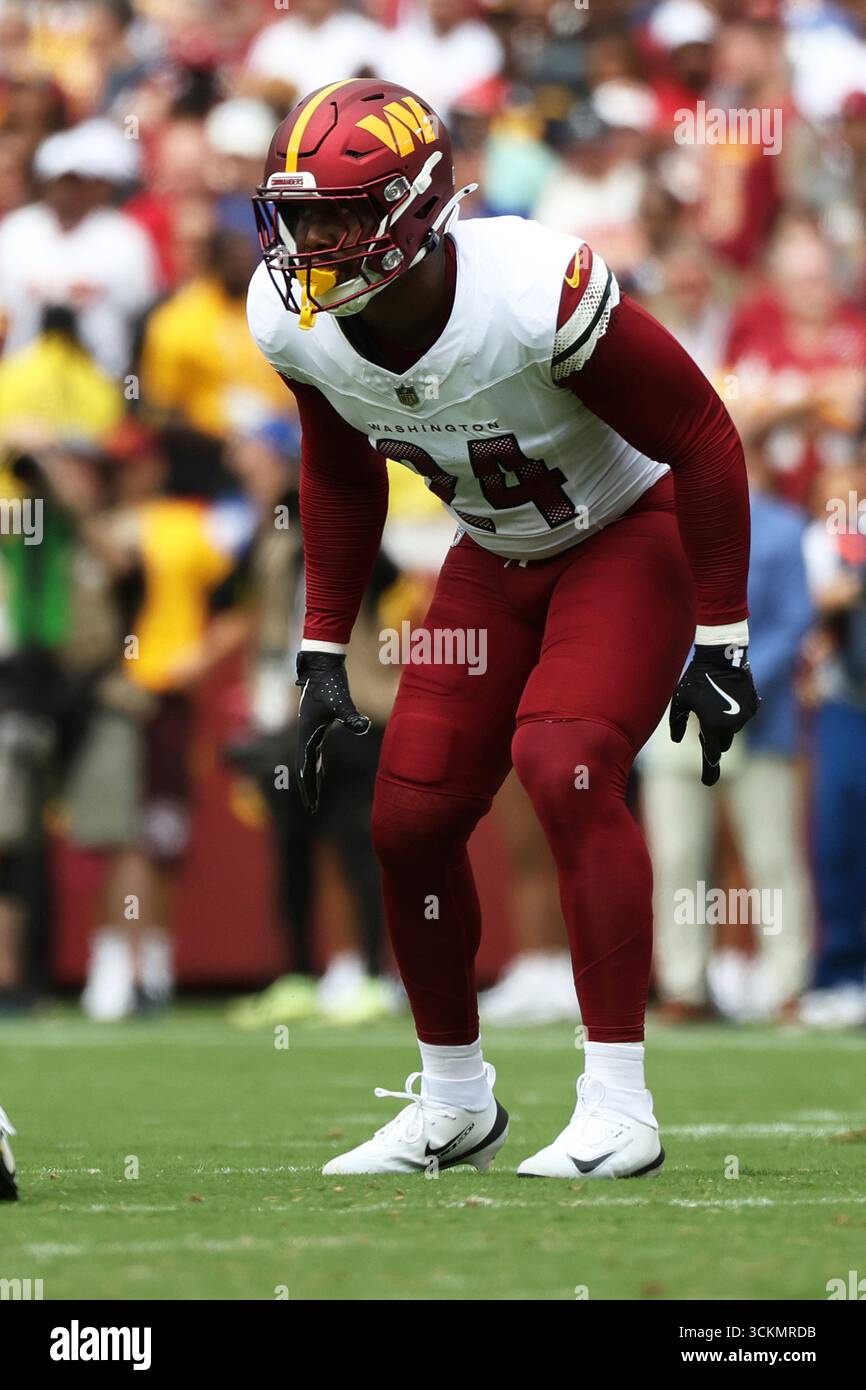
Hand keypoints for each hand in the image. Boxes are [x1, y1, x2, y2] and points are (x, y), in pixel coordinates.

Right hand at [295, 650, 369, 811]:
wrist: (321, 665)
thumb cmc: (330, 683)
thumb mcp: (341, 701)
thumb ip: (351, 716)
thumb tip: (363, 726)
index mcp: (308, 734)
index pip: (305, 768)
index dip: (309, 787)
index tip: (312, 805)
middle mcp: (306, 734)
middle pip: (305, 768)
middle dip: (308, 789)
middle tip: (312, 808)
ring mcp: (310, 730)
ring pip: (308, 760)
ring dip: (311, 778)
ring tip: (315, 795)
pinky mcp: (316, 725)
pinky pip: (314, 751)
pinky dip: (316, 764)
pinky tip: (321, 769)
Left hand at [669, 643, 760, 786]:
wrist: (722, 655)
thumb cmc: (695, 678)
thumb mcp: (680, 701)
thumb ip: (677, 723)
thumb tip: (678, 740)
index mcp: (713, 726)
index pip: (710, 757)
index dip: (709, 771)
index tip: (707, 782)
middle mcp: (732, 724)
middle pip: (721, 744)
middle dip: (713, 740)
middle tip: (703, 723)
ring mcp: (745, 715)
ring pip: (732, 730)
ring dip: (723, 724)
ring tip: (712, 702)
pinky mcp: (753, 705)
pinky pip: (741, 717)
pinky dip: (733, 713)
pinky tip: (724, 698)